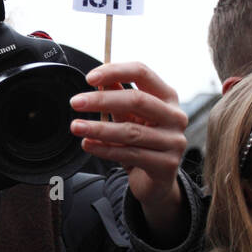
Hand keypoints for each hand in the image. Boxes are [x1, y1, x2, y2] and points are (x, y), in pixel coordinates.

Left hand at [69, 61, 188, 242]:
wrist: (156, 180)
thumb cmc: (142, 141)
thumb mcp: (129, 116)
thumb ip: (117, 97)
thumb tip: (99, 79)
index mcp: (167, 96)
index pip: (142, 73)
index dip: (115, 71)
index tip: (90, 78)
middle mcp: (175, 116)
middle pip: (137, 100)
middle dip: (102, 100)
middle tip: (76, 102)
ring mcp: (174, 141)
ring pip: (131, 131)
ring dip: (99, 128)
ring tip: (76, 126)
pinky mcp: (166, 165)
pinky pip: (130, 154)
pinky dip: (105, 149)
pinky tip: (88, 144)